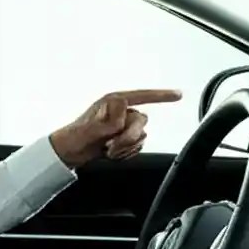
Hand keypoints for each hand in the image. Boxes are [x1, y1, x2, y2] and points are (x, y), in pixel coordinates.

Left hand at [50, 89, 182, 168]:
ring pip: (141, 136)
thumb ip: (109, 124)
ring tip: (108, 150)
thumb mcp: (90, 129)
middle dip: (128, 137)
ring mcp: (124, 125)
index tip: (179, 94)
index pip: (143, 96)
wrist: (69, 154)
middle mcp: (121, 111)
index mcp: (113, 101)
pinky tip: (111, 153)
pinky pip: (137, 147)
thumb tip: (123, 122)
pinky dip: (125, 154)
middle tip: (111, 145)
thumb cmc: (74, 137)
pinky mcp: (125, 139)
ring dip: (125, 147)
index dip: (162, 95)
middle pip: (142, 121)